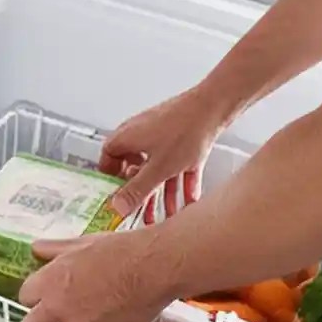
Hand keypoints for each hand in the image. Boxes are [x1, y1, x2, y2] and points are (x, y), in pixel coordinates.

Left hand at [15, 229, 177, 321]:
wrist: (153, 267)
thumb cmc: (119, 250)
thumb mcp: (82, 244)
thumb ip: (55, 250)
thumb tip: (38, 248)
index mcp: (50, 282)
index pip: (24, 297)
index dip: (34, 296)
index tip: (40, 295)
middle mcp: (59, 308)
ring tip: (95, 304)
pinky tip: (115, 305)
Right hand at [101, 84, 234, 220]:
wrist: (214, 107)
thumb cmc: (184, 130)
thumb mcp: (157, 169)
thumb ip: (136, 191)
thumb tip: (117, 207)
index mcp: (126, 138)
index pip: (107, 160)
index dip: (111, 180)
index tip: (116, 199)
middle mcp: (140, 135)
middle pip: (135, 170)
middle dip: (142, 195)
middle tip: (144, 214)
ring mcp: (161, 137)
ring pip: (157, 170)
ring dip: (163, 193)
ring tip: (169, 214)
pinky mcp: (180, 139)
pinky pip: (176, 165)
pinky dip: (180, 181)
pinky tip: (189, 200)